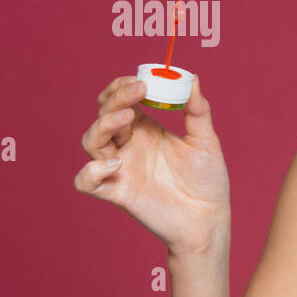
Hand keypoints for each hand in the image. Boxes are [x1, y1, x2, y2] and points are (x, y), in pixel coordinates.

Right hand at [73, 74, 231, 255]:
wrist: (210, 219)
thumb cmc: (208, 180)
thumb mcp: (205, 141)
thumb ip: (197, 110)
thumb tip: (193, 78)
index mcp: (145, 129)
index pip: (120, 100)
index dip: (122, 87)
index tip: (141, 80)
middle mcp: (128, 146)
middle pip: (104, 115)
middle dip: (116, 98)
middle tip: (138, 91)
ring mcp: (120, 168)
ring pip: (91, 142)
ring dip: (103, 125)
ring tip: (128, 118)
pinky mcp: (118, 193)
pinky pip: (86, 182)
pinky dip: (90, 171)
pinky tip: (115, 163)